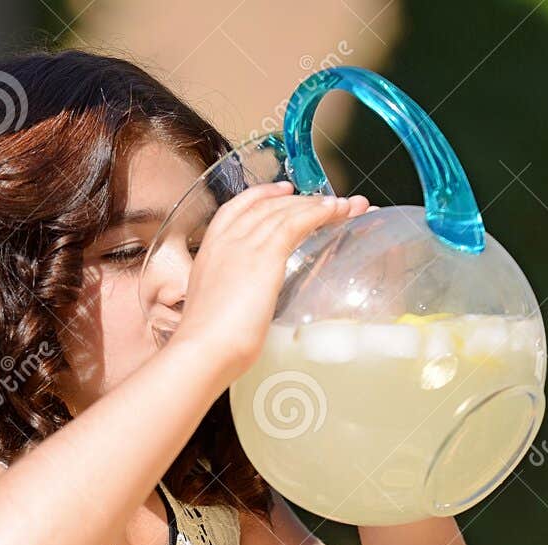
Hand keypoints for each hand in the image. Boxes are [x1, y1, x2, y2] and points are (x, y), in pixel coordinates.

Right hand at [170, 182, 368, 382]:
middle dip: (300, 200)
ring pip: (286, 211)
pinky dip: (320, 213)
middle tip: (325, 200)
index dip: (262, 195)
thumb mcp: (215, 312)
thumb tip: (244, 310)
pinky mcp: (267, 254)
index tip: (282, 191)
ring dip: (318, 205)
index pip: (236, 209)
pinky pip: (298, 222)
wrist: (204, 350)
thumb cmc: (208, 345)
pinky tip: (336, 212)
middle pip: (267, 205)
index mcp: (209, 252)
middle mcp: (226, 240)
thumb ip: (230, 301)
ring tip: (343, 205)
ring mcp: (245, 244)